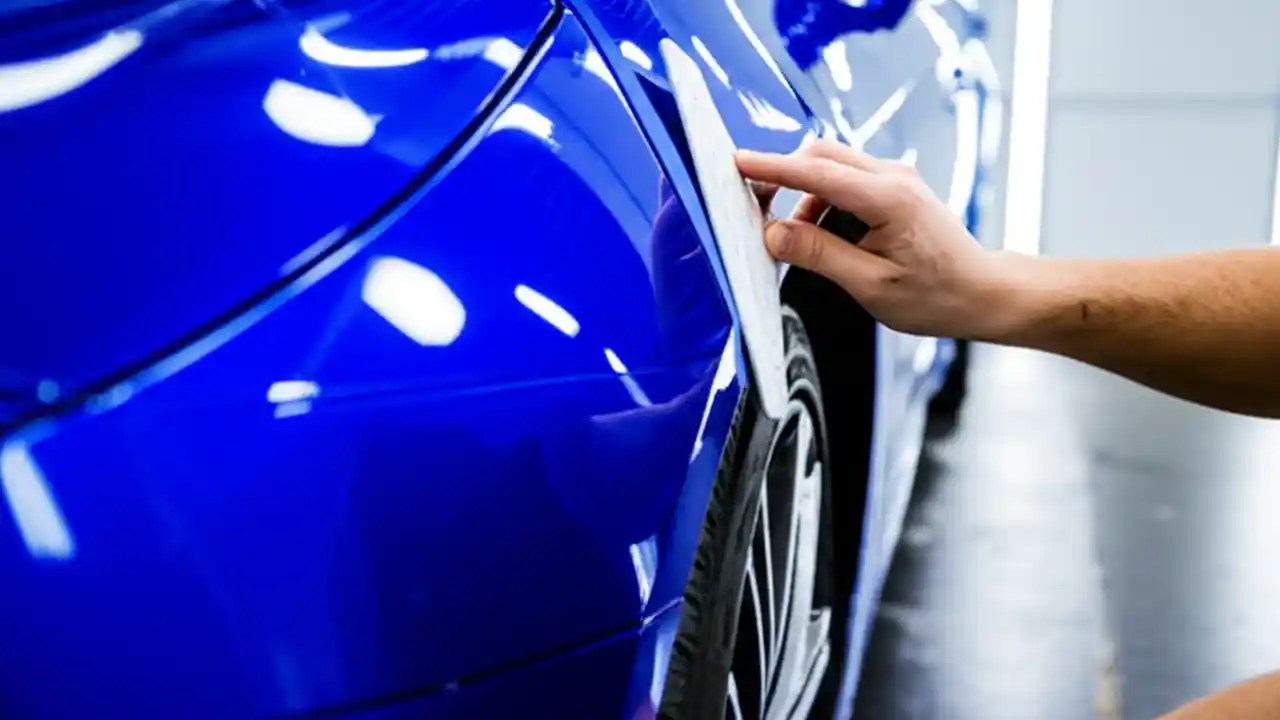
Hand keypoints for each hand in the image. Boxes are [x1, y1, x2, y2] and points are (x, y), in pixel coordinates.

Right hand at [736, 141, 1016, 340]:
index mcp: (888, 199)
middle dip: (783, 176)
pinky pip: (846, 180)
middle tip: (756, 209)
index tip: (738, 163)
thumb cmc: (936, 296)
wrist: (981, 293)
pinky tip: (823, 237)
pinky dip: (823, 201)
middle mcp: (893, 178)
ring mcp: (896, 179)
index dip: (772, 167)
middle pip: (821, 156)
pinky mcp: (894, 189)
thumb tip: (774, 233)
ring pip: (831, 167)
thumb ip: (819, 255)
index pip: (817, 172)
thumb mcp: (870, 285)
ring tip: (798, 242)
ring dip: (804, 196)